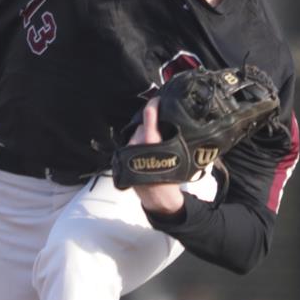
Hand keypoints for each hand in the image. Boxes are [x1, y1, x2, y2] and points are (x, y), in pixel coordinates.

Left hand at [128, 99, 185, 215]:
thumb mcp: (175, 157)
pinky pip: (131, 143)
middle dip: (149, 124)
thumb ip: (167, 141)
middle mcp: (137, 144)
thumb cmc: (169, 180)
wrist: (158, 199)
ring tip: (153, 142)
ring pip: (136, 134)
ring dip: (143, 134)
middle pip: (141, 126)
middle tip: (160, 127)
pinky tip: (145, 148)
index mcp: (150, 142)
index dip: (152, 106)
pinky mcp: (125, 157)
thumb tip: (165, 126)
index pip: (148, 117)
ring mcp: (129, 151)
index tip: (156, 99)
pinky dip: (137, 143)